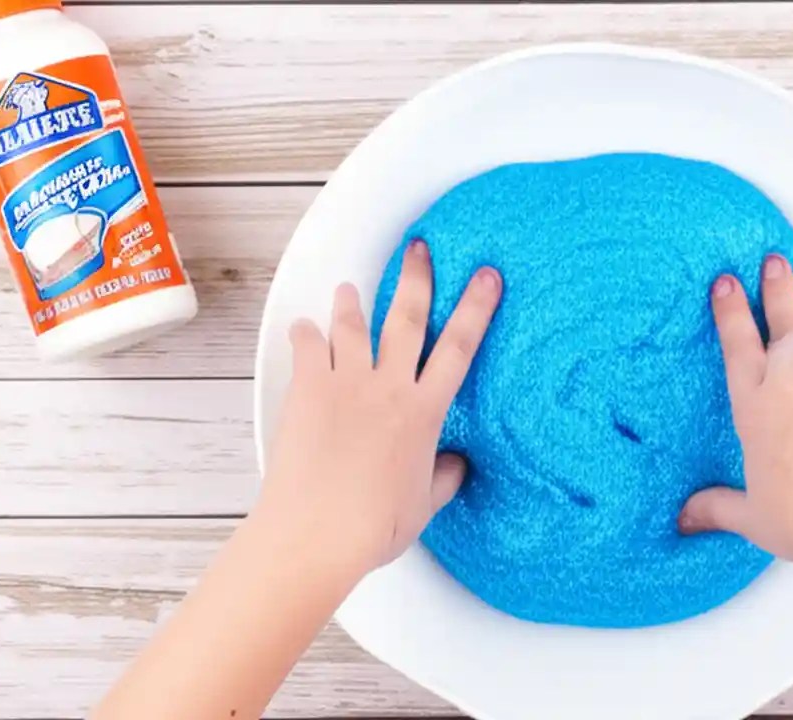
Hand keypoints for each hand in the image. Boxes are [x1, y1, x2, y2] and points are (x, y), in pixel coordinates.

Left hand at [256, 240, 501, 578]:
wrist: (316, 532)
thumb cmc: (373, 526)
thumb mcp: (423, 505)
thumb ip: (442, 478)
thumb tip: (456, 466)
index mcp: (424, 412)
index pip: (460, 348)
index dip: (477, 308)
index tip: (488, 277)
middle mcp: (388, 388)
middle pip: (408, 318)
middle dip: (418, 278)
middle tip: (420, 249)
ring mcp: (346, 385)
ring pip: (354, 326)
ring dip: (352, 303)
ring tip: (350, 288)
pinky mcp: (308, 392)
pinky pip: (309, 349)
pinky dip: (307, 335)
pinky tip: (305, 329)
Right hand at [679, 255, 792, 575]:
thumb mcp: (754, 517)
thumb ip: (716, 508)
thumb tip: (682, 519)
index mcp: (754, 405)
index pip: (736, 345)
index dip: (729, 312)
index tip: (726, 285)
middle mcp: (787, 374)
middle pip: (780, 317)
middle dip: (775, 286)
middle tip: (774, 263)